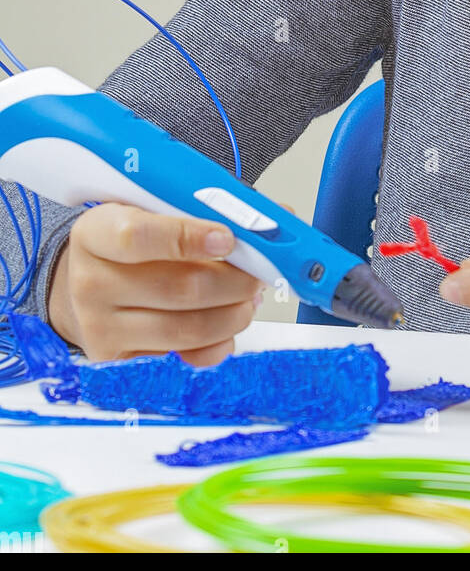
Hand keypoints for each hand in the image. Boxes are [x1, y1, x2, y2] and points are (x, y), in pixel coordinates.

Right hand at [47, 198, 293, 365]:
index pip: (138, 236)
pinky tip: (226, 326)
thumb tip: (279, 217)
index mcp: (96, 233)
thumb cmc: (134, 242)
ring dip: (233, 314)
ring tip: (249, 298)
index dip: (190, 237)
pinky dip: (217, 344)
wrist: (90, 284)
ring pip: (186, 328)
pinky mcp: (118, 360)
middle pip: (178, 288)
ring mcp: (101, 327)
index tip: (228, 239)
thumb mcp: (155, 211)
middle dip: (234, 282)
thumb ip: (208, 210)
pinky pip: (182, 359)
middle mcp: (91, 281)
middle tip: (259, 273)